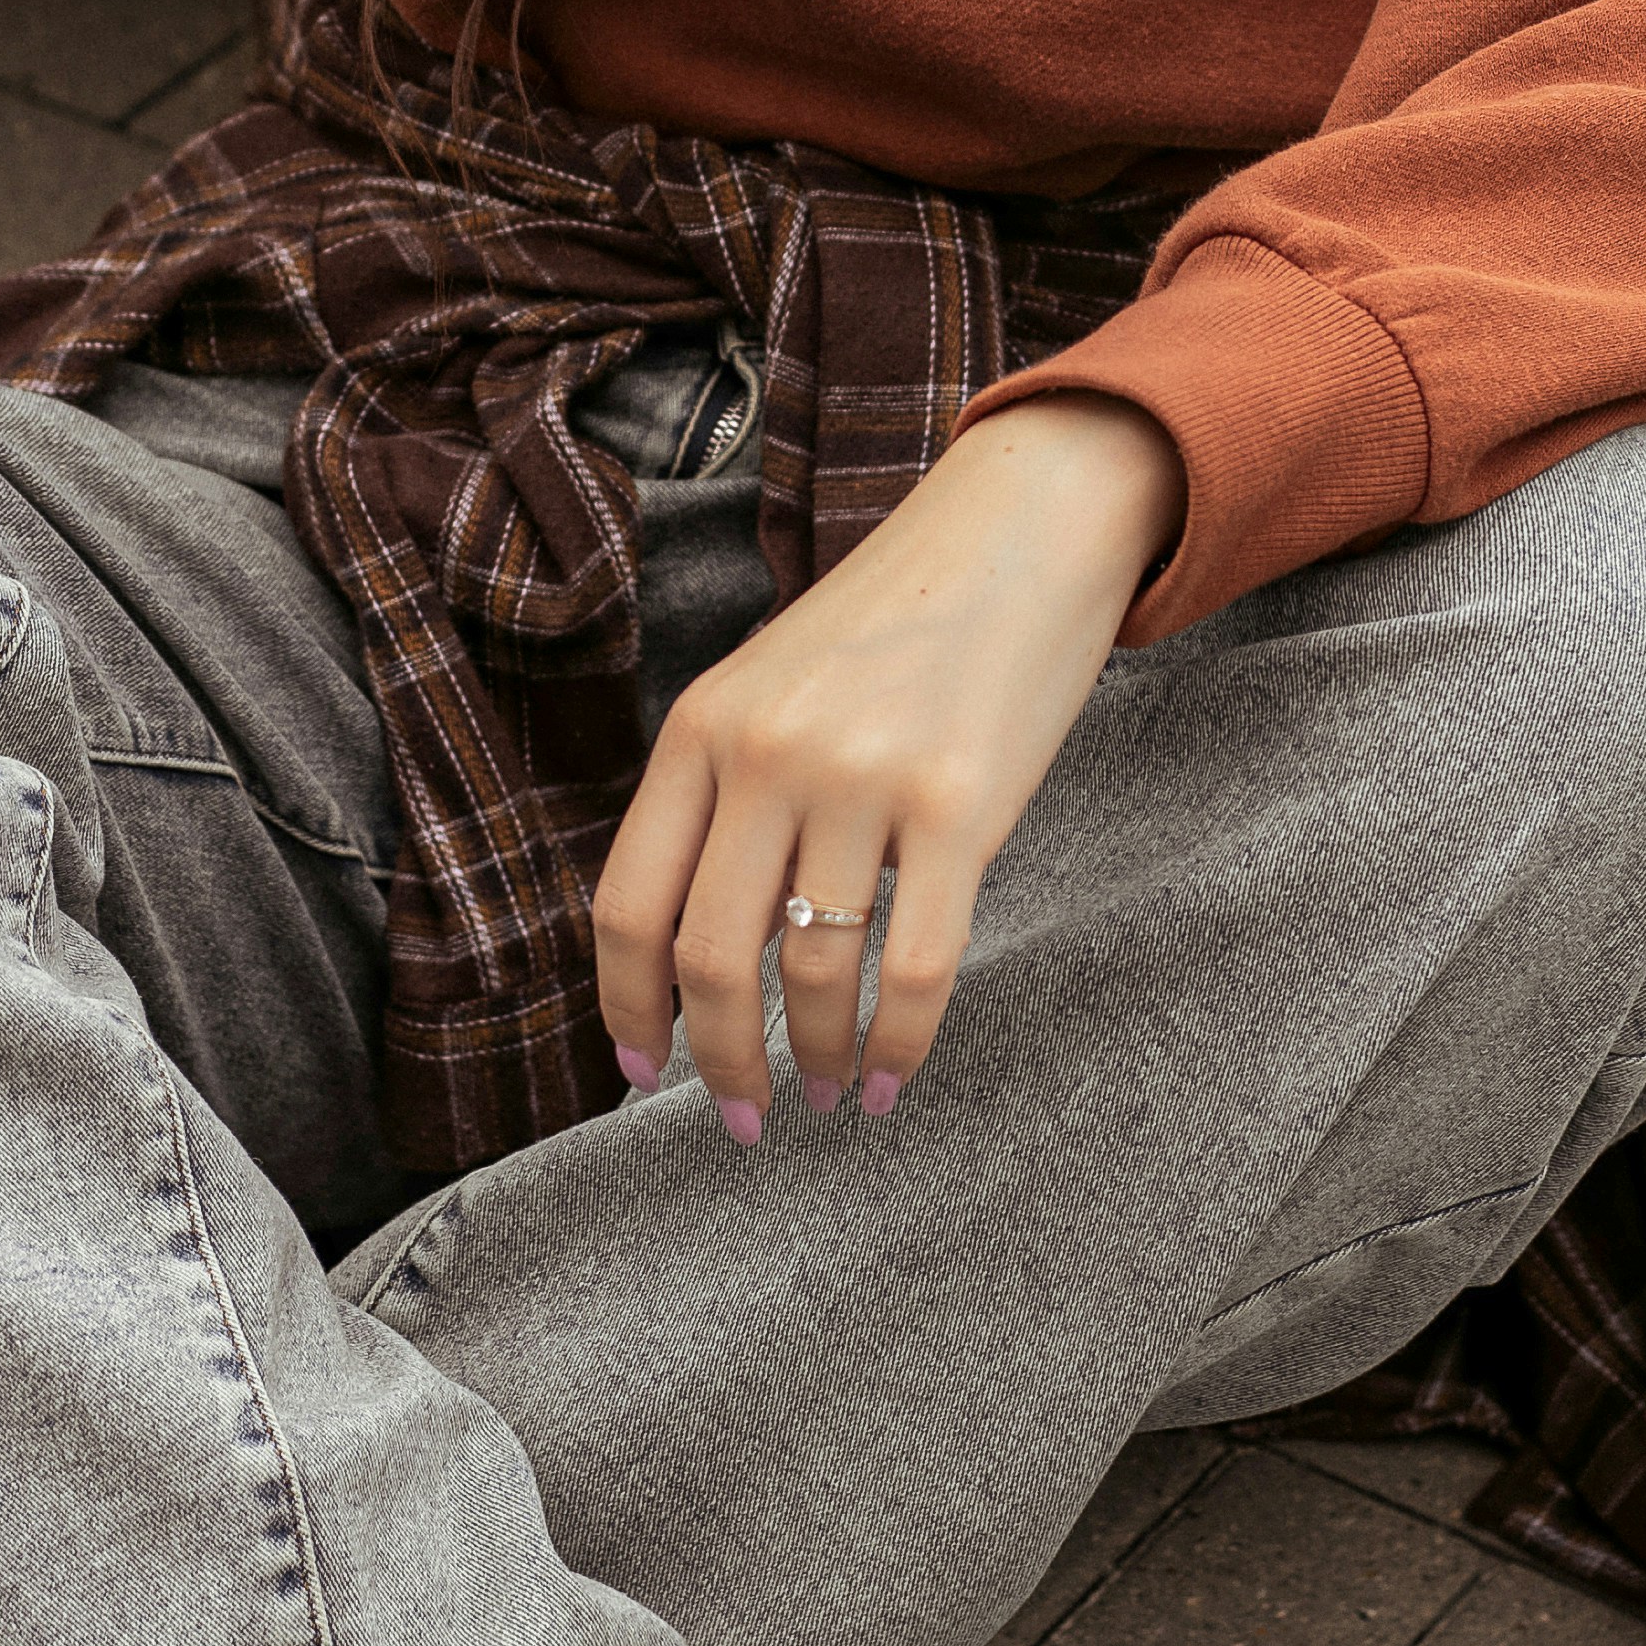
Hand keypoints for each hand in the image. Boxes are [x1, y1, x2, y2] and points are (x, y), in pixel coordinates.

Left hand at [590, 394, 1187, 1136]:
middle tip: (743, 1117)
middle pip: (706, 955)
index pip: (628, 902)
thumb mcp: (771, 686)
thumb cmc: (895, 626)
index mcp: (703, 727)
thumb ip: (724, 794)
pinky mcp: (961, 806)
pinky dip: (901, 1043)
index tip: (640, 1077)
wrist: (1019, 528)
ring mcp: (862, 778)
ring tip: (833, 1092)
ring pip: (810, 971)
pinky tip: (897, 1078)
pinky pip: (913, 965)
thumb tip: (690, 954)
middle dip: (719, 1061)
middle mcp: (767, 752)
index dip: (626, 1009)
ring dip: (816, 1058)